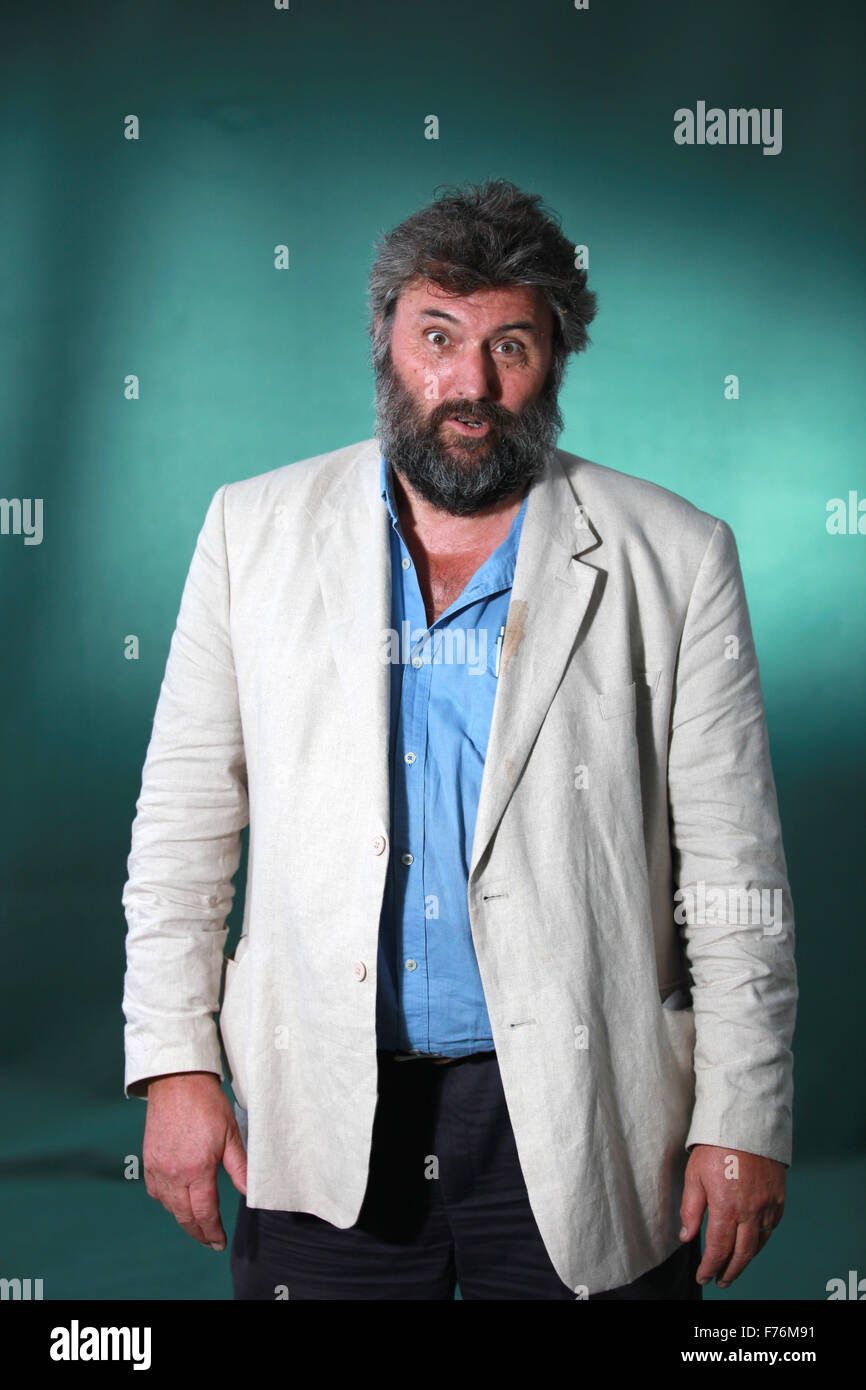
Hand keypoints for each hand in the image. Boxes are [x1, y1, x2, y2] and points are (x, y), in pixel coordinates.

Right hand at [143, 1071, 246, 1250]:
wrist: (177, 1081)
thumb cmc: (206, 1104)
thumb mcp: (230, 1134)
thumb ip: (239, 1167)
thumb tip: (250, 1192)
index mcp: (196, 1169)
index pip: (204, 1213)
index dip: (213, 1232)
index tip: (219, 1242)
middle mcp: (173, 1174)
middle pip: (184, 1216)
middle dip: (198, 1233)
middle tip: (210, 1241)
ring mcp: (157, 1168)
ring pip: (168, 1207)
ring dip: (183, 1219)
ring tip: (197, 1224)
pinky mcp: (147, 1160)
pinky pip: (155, 1192)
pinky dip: (167, 1202)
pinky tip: (177, 1200)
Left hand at [679, 1144, 785, 1288]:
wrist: (746, 1121)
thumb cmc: (717, 1145)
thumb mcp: (694, 1175)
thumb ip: (691, 1209)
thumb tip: (687, 1236)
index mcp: (727, 1206)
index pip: (718, 1249)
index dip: (710, 1267)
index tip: (703, 1276)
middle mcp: (751, 1210)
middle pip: (742, 1254)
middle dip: (730, 1272)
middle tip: (720, 1281)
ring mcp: (768, 1205)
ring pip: (759, 1244)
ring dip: (746, 1260)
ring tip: (734, 1268)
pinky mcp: (779, 1197)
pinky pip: (771, 1227)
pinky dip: (761, 1240)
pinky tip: (752, 1243)